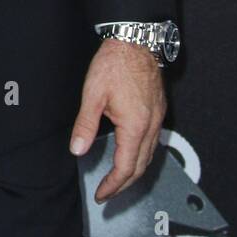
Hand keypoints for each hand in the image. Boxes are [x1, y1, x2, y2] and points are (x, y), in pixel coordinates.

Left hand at [69, 38, 166, 202]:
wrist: (135, 41)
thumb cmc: (115, 64)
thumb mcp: (93, 95)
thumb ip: (86, 125)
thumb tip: (78, 148)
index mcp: (135, 126)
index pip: (125, 168)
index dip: (113, 185)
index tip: (102, 194)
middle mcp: (150, 125)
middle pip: (140, 167)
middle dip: (124, 185)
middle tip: (109, 193)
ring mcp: (157, 118)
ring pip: (150, 156)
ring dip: (134, 171)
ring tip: (118, 179)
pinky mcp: (159, 110)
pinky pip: (153, 142)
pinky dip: (142, 155)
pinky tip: (132, 153)